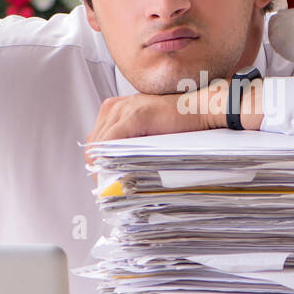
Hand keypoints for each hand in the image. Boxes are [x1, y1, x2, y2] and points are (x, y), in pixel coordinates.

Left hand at [82, 91, 217, 177]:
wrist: (201, 109)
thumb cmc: (180, 123)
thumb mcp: (148, 134)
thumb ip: (130, 145)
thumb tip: (118, 172)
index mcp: (116, 109)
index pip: (96, 141)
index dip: (98, 163)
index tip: (105, 180)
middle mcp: (115, 106)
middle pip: (93, 143)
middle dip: (98, 168)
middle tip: (108, 187)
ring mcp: (122, 109)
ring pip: (98, 145)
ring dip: (103, 167)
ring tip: (113, 185)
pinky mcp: (134, 116)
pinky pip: (111, 142)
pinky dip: (111, 160)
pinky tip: (119, 173)